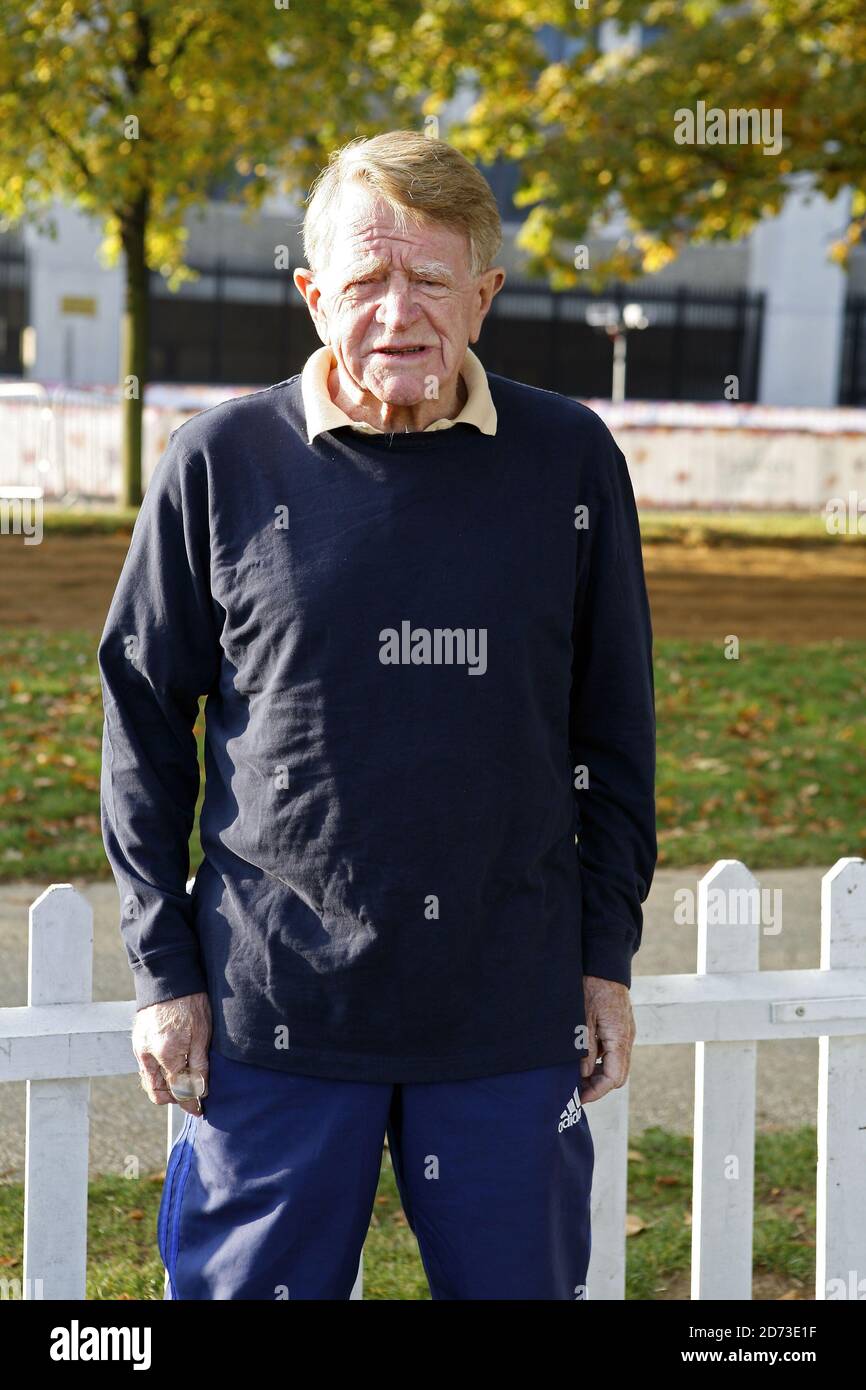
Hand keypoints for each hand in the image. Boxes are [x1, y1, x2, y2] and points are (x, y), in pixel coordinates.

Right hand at [133, 992, 211, 1116]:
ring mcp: (139, 1047)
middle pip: (157, 1091)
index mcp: (165, 1054)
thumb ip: (199, 1066)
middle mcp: (147, 1054)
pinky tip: (174, 1066)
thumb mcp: (202, 1034)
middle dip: (174, 1098)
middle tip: (192, 1097)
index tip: (199, 1110)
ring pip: (150, 1079)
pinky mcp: (138, 1040)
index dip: (189, 1103)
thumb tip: (200, 1092)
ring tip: (185, 1082)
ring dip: (165, 1086)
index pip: (177, 1090)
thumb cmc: (190, 1002)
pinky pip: (146, 1066)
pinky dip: (159, 1072)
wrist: (169, 977)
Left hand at [579, 975, 634, 1102]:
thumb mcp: (582, 1018)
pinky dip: (599, 1059)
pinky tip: (582, 1057)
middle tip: (575, 1089)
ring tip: (575, 1075)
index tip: (579, 1097)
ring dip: (597, 1073)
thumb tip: (583, 1074)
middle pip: (617, 1074)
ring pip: (615, 1064)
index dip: (597, 1091)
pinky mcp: (619, 1026)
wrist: (605, 963)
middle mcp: (626, 1038)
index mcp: (620, 1038)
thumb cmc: (592, 987)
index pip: (614, 1078)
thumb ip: (585, 1048)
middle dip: (597, 1086)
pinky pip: (613, 1050)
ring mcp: (625, 1032)